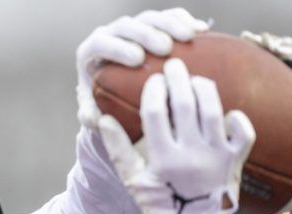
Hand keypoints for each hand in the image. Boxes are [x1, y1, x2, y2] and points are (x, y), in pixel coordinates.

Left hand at [76, 8, 209, 128]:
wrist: (120, 93)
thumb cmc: (106, 104)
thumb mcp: (96, 112)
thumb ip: (90, 116)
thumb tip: (93, 119)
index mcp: (93, 51)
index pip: (101, 42)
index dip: (117, 47)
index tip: (137, 59)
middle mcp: (113, 35)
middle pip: (127, 26)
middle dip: (146, 33)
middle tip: (164, 48)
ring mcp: (135, 28)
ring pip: (150, 18)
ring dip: (170, 24)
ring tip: (187, 37)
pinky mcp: (154, 26)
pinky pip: (170, 16)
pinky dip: (184, 21)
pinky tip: (201, 30)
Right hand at [98, 59, 254, 213]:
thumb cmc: (160, 207)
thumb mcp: (134, 181)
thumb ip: (118, 149)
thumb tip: (102, 118)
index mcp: (163, 159)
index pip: (154, 111)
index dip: (152, 89)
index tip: (152, 80)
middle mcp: (191, 155)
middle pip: (184, 102)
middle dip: (177, 76)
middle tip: (173, 65)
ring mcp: (217, 158)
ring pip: (213, 109)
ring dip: (204, 87)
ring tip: (196, 79)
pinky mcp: (236, 162)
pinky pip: (244, 132)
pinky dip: (238, 118)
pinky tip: (227, 112)